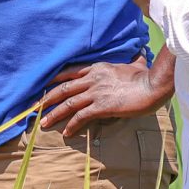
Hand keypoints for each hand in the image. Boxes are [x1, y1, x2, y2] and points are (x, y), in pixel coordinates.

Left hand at [37, 57, 163, 134]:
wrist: (153, 85)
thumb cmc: (147, 77)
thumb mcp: (137, 64)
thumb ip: (134, 61)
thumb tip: (140, 56)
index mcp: (99, 68)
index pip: (71, 72)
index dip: (55, 79)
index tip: (44, 86)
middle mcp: (93, 79)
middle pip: (63, 88)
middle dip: (47, 98)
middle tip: (34, 107)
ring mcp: (96, 92)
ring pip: (68, 103)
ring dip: (54, 114)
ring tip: (43, 123)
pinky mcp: (102, 106)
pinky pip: (81, 116)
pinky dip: (72, 125)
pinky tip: (66, 132)